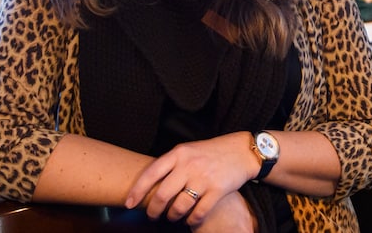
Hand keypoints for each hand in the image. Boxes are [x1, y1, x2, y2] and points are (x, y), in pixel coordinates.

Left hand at [124, 133, 255, 224]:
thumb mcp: (189, 150)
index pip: (151, 173)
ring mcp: (204, 178)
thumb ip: (171, 164)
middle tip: (152, 216)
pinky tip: (191, 220)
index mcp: (179, 153)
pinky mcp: (218, 190)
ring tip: (172, 217)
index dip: (137, 191)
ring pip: (179, 206)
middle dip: (154, 210)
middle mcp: (189, 165)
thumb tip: (149, 185)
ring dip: (173, 216)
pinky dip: (192, 220)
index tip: (129, 204)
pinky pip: (199, 212)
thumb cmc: (212, 152)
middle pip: (162, 194)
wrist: (242, 151)